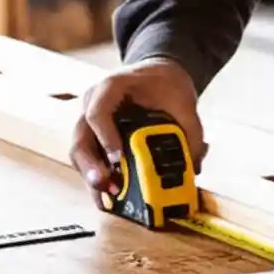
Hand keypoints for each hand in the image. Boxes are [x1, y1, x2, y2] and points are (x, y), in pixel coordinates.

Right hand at [69, 57, 206, 206]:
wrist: (158, 74)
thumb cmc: (164, 83)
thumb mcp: (183, 100)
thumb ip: (191, 131)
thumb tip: (194, 166)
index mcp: (111, 88)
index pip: (98, 112)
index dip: (105, 136)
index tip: (117, 158)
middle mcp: (93, 104)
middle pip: (80, 138)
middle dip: (90, 166)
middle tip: (106, 186)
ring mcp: (90, 123)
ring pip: (79, 153)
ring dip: (91, 178)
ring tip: (107, 199)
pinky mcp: (95, 139)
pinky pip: (89, 160)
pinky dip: (97, 180)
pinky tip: (109, 199)